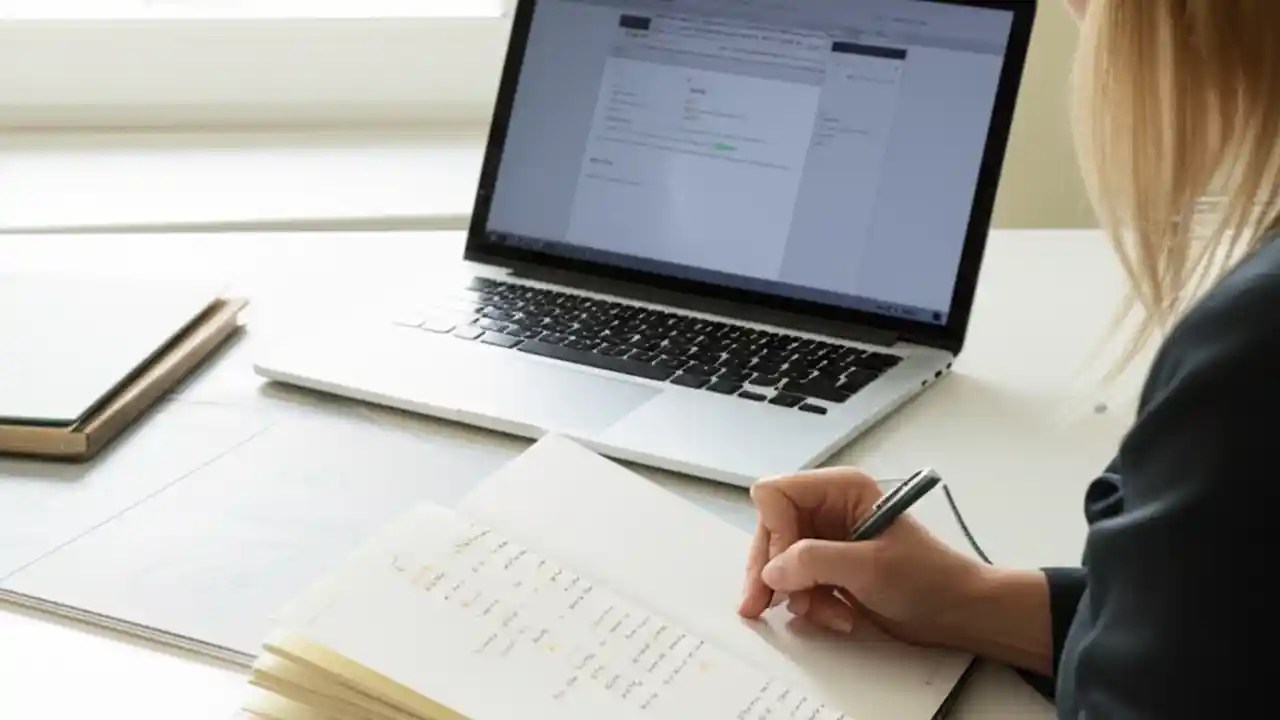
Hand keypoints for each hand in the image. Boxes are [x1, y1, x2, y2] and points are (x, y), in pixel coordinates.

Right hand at [738, 468, 991, 648]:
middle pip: (771, 530)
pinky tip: (837, 617)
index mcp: (840, 490)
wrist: (958, 612)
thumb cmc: (926, 579)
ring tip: (827, 614)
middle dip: (772, 571)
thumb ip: (814, 562)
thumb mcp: (868, 567)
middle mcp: (828, 508)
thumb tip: (770, 571)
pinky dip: (811, 605)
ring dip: (797, 594)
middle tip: (761, 607)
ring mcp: (828, 539)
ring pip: (780, 561)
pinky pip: (798, 583)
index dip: (774, 532)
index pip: (776, 495)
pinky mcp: (830, 569)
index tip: (786, 570)